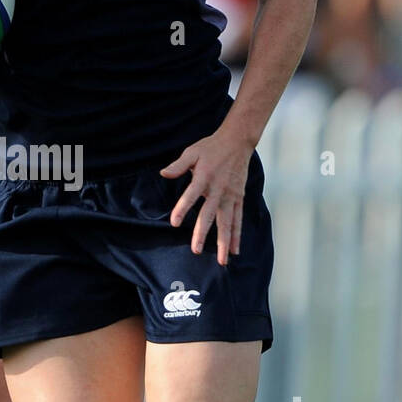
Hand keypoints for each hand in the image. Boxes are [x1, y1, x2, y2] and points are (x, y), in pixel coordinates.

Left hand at [161, 125, 252, 262]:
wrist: (237, 142)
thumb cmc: (212, 147)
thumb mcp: (192, 152)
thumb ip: (179, 165)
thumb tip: (163, 173)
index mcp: (204, 177)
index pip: (191, 195)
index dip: (182, 208)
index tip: (174, 222)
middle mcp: (218, 190)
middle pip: (210, 215)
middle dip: (202, 233)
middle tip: (195, 250)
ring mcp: (230, 196)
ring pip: (227, 222)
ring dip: (224, 242)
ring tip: (222, 260)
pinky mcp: (238, 198)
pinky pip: (238, 219)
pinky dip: (237, 235)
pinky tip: (234, 250)